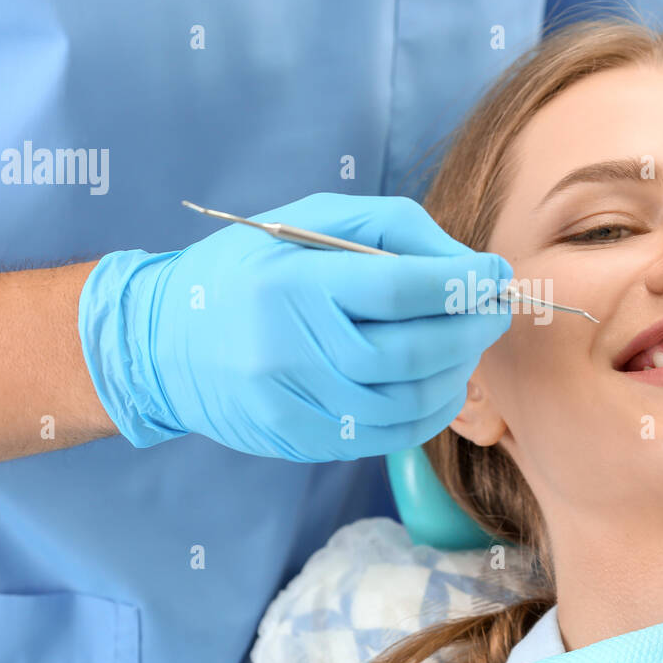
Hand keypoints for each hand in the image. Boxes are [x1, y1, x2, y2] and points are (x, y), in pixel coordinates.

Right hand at [79, 193, 511, 460]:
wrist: (168, 342)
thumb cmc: (251, 269)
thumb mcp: (312, 220)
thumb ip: (394, 229)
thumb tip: (469, 266)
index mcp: (293, 283)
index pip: (399, 289)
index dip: (461, 284)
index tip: (494, 275)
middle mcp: (291, 349)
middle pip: (412, 350)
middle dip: (471, 329)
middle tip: (493, 311)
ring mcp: (295, 404)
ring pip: (408, 400)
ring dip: (457, 373)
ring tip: (466, 345)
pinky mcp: (301, 441)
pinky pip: (388, 435)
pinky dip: (429, 411)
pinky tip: (439, 384)